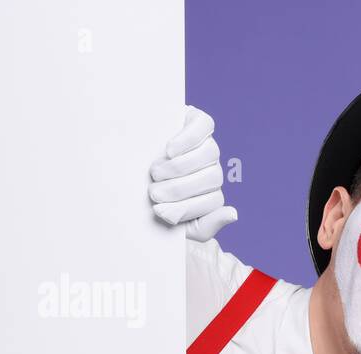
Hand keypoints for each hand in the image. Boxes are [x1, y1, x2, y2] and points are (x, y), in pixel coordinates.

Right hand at [149, 105, 236, 241]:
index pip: (214, 201)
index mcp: (210, 192)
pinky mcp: (198, 120)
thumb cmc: (151, 196)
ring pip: (209, 154)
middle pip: (212, 178)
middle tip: (153, 193)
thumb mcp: (177, 220)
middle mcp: (212, 168)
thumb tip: (233, 213)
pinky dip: (187, 139)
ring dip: (179, 167)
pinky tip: (169, 150)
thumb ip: (206, 226)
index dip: (188, 208)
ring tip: (155, 172)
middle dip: (179, 190)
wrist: (127, 161)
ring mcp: (207, 144)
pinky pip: (204, 127)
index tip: (160, 212)